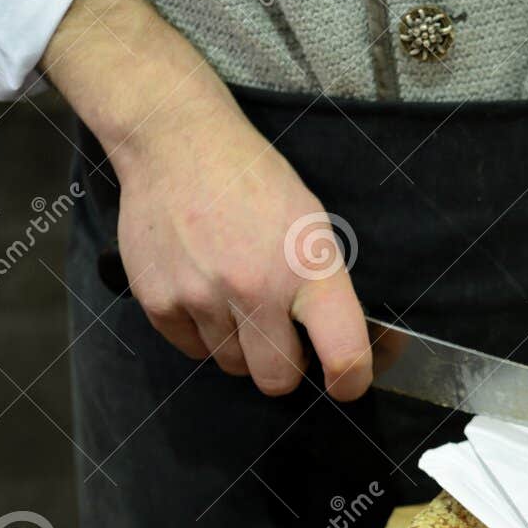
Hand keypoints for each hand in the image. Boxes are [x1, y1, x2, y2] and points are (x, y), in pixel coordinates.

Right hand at [113, 103, 371, 398]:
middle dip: (285, 367)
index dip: (351, 382)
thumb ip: (331, 289)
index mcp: (309, 270)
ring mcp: (202, 298)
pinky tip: (206, 293)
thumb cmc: (257, 185)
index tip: (347, 384)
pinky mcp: (158, 301)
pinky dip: (202, 334)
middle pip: (276, 379)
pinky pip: (191, 349)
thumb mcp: (314, 226)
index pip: (344, 355)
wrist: (178, 143)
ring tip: (238, 300)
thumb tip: (369, 343)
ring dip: (241, 347)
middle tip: (282, 337)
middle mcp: (255, 290)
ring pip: (231, 365)